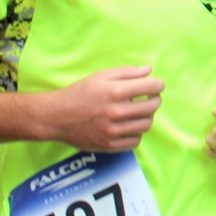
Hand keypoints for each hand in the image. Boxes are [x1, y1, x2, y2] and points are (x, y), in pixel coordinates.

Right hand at [48, 66, 163, 152]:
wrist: (57, 117)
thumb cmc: (79, 93)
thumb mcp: (100, 76)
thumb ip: (126, 72)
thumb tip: (149, 71)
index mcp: (116, 92)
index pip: (151, 87)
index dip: (158, 85)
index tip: (157, 85)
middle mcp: (117, 112)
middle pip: (152, 107)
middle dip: (155, 100)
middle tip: (150, 98)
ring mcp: (114, 131)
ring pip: (146, 125)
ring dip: (147, 117)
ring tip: (138, 112)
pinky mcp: (110, 145)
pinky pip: (135, 141)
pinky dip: (136, 133)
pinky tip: (129, 126)